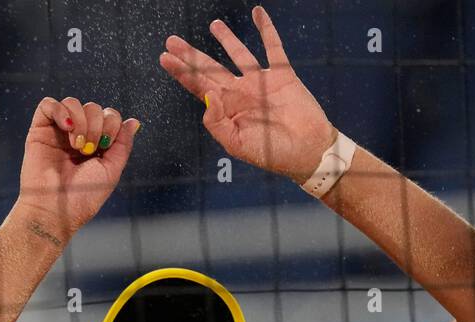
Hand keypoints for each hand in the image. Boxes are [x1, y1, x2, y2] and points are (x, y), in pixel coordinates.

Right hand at [17, 96, 140, 238]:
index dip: (112, 124)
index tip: (106, 145)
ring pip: (73, 103)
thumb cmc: (83, 196)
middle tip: (90, 149)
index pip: (109, 116)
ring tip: (77, 145)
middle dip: (97, 125)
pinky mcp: (39, 130)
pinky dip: (61, 111)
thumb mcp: (111, 170)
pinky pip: (48, 104)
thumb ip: (123, 145)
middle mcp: (78, 136)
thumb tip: (134, 122)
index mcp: (96, 145)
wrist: (56, 209)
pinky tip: (67, 128)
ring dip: (81, 120)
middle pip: (93, 108)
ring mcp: (58, 132)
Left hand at [159, 5, 335, 183]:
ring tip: (213, 25)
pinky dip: (266, 29)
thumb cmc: (274, 155)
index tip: (165, 58)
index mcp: (228, 110)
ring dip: (226, 39)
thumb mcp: (238, 145)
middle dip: (191, 55)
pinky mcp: (282, 74)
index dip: (182, 72)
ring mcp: (261, 82)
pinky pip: (273, 47)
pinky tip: (257, 13)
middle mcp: (241, 93)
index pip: (199, 87)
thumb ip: (217, 123)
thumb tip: (207, 94)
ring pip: (239, 54)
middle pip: (211, 68)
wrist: (309, 151)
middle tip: (172, 40)